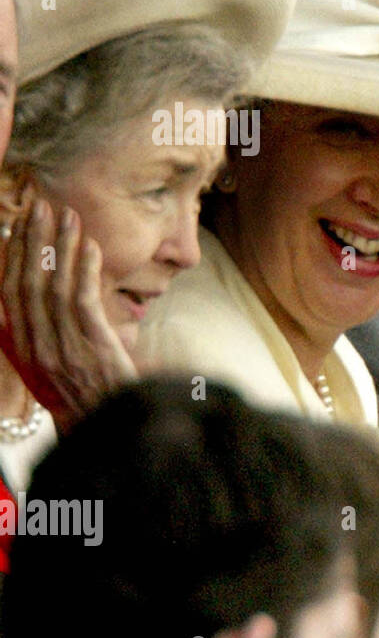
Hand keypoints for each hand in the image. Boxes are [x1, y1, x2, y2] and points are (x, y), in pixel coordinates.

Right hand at [0, 196, 137, 432]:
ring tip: (68, 215)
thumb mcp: (49, 371)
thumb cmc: (86, 399)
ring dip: (61, 246)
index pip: (11, 291)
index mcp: (22, 348)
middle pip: (28, 281)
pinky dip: (85, 269)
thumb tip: (24, 309)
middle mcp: (35, 345)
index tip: (20, 224)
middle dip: (32, 240)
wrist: (108, 432)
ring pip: (54, 285)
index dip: (15, 255)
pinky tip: (90, 245)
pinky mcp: (91, 346)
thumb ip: (38, 339)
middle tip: (41, 205)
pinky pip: (83, 299)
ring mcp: (62, 346)